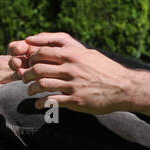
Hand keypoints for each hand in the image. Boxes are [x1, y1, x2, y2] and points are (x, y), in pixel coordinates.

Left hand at [8, 32, 133, 113]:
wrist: (124, 87)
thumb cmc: (105, 69)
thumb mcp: (88, 53)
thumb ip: (69, 49)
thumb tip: (51, 44)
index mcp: (73, 54)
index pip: (42, 52)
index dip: (30, 58)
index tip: (28, 63)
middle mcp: (71, 68)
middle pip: (38, 68)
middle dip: (27, 73)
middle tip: (24, 78)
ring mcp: (73, 84)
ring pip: (41, 84)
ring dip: (31, 88)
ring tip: (30, 91)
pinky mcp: (76, 100)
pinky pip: (51, 101)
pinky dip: (41, 103)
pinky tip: (39, 105)